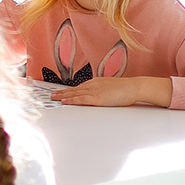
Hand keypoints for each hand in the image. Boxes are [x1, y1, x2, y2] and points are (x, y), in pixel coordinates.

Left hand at [50, 76, 171, 107]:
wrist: (133, 87)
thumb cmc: (125, 89)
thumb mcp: (111, 88)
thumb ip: (103, 91)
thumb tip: (99, 97)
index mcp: (96, 82)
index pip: (79, 87)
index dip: (69, 90)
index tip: (61, 92)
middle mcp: (92, 85)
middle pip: (74, 89)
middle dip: (62, 93)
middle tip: (51, 95)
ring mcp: (94, 91)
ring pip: (75, 94)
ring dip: (63, 96)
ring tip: (54, 98)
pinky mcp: (97, 98)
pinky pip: (81, 99)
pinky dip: (72, 100)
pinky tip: (65, 101)